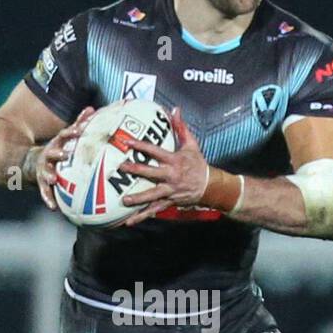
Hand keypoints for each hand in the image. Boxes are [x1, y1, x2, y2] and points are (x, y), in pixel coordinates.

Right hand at [32, 106, 94, 210]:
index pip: (64, 135)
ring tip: (54, 180)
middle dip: (58, 153)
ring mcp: (44, 169)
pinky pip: (45, 192)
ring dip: (50, 175)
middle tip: (65, 155)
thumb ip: (78, 124)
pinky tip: (53, 207)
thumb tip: (91, 108)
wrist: (33, 163)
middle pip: (52, 152)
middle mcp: (49, 155)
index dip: (72, 132)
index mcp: (57, 144)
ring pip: (46, 172)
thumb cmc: (58, 150)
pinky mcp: (41, 183)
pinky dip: (48, 199)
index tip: (80, 131)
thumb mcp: (66, 137)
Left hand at [119, 107, 209, 226]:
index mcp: (175, 161)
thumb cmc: (198, 164)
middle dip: (135, 171)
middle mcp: (171, 176)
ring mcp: (170, 191)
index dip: (142, 146)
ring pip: (152, 195)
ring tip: (124, 201)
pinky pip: (154, 210)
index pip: (156, 151)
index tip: (128, 142)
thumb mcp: (192, 145)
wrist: (211, 186)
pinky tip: (129, 222)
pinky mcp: (170, 202)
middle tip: (121, 168)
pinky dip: (142, 216)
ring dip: (138, 198)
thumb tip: (175, 109)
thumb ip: (181, 127)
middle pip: (151, 173)